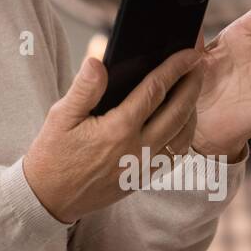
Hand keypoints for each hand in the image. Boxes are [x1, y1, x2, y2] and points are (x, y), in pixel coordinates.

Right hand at [23, 47, 203, 224]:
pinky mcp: (143, 177)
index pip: (154, 91)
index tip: (189, 52)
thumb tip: (98, 62)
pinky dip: (185, 133)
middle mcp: (137, 149)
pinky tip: (182, 120)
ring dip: (192, 108)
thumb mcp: (60, 117)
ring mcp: (143, 166)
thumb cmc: (53, 154)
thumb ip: (83, 89)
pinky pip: (175, 154)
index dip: (175, 68)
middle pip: (178, 111)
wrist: (50, 198)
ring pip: (183, 134)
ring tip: (193, 88)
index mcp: (117, 130)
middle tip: (200, 63)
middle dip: (192, 84)